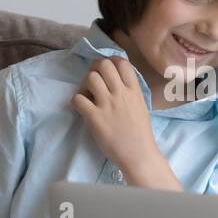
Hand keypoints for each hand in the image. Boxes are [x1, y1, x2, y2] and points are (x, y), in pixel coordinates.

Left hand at [70, 57, 159, 174]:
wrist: (139, 155)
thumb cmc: (141, 134)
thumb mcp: (141, 106)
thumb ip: (130, 92)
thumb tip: (118, 83)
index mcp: (134, 91)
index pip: (122, 63)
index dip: (111, 62)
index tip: (107, 71)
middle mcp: (121, 94)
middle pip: (104, 65)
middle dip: (96, 70)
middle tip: (94, 82)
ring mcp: (107, 105)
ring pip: (91, 77)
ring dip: (85, 84)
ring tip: (87, 96)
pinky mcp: (95, 117)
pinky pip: (78, 99)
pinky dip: (76, 102)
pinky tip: (81, 109)